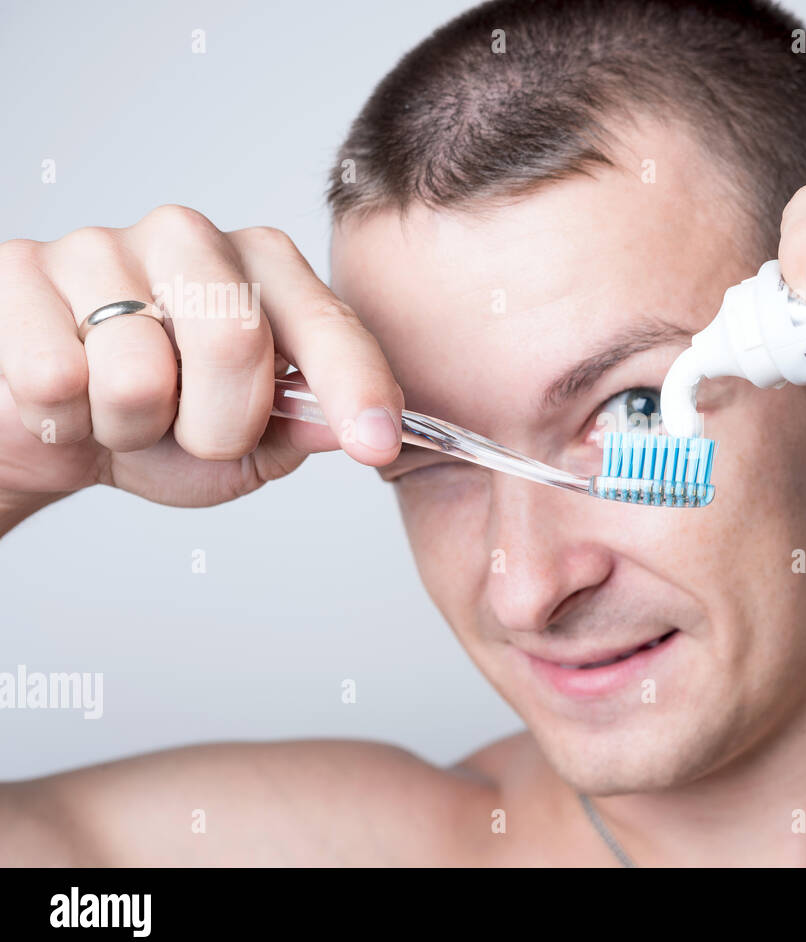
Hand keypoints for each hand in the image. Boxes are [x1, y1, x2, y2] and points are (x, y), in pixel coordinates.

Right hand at [0, 205, 403, 518]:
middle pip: (233, 340)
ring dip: (131, 430)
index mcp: (260, 268)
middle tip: (191, 435)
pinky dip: (64, 418)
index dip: (355, 384)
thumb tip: (355, 426)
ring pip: (137, 375)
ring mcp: (98, 244)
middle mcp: (188, 237)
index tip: (377, 442)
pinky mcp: (16, 269)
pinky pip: (54, 378)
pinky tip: (62, 397)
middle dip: (219, 427)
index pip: (325, 321)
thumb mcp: (244, 447)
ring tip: (118, 412)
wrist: (41, 425)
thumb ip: (299, 430)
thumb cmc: (154, 428)